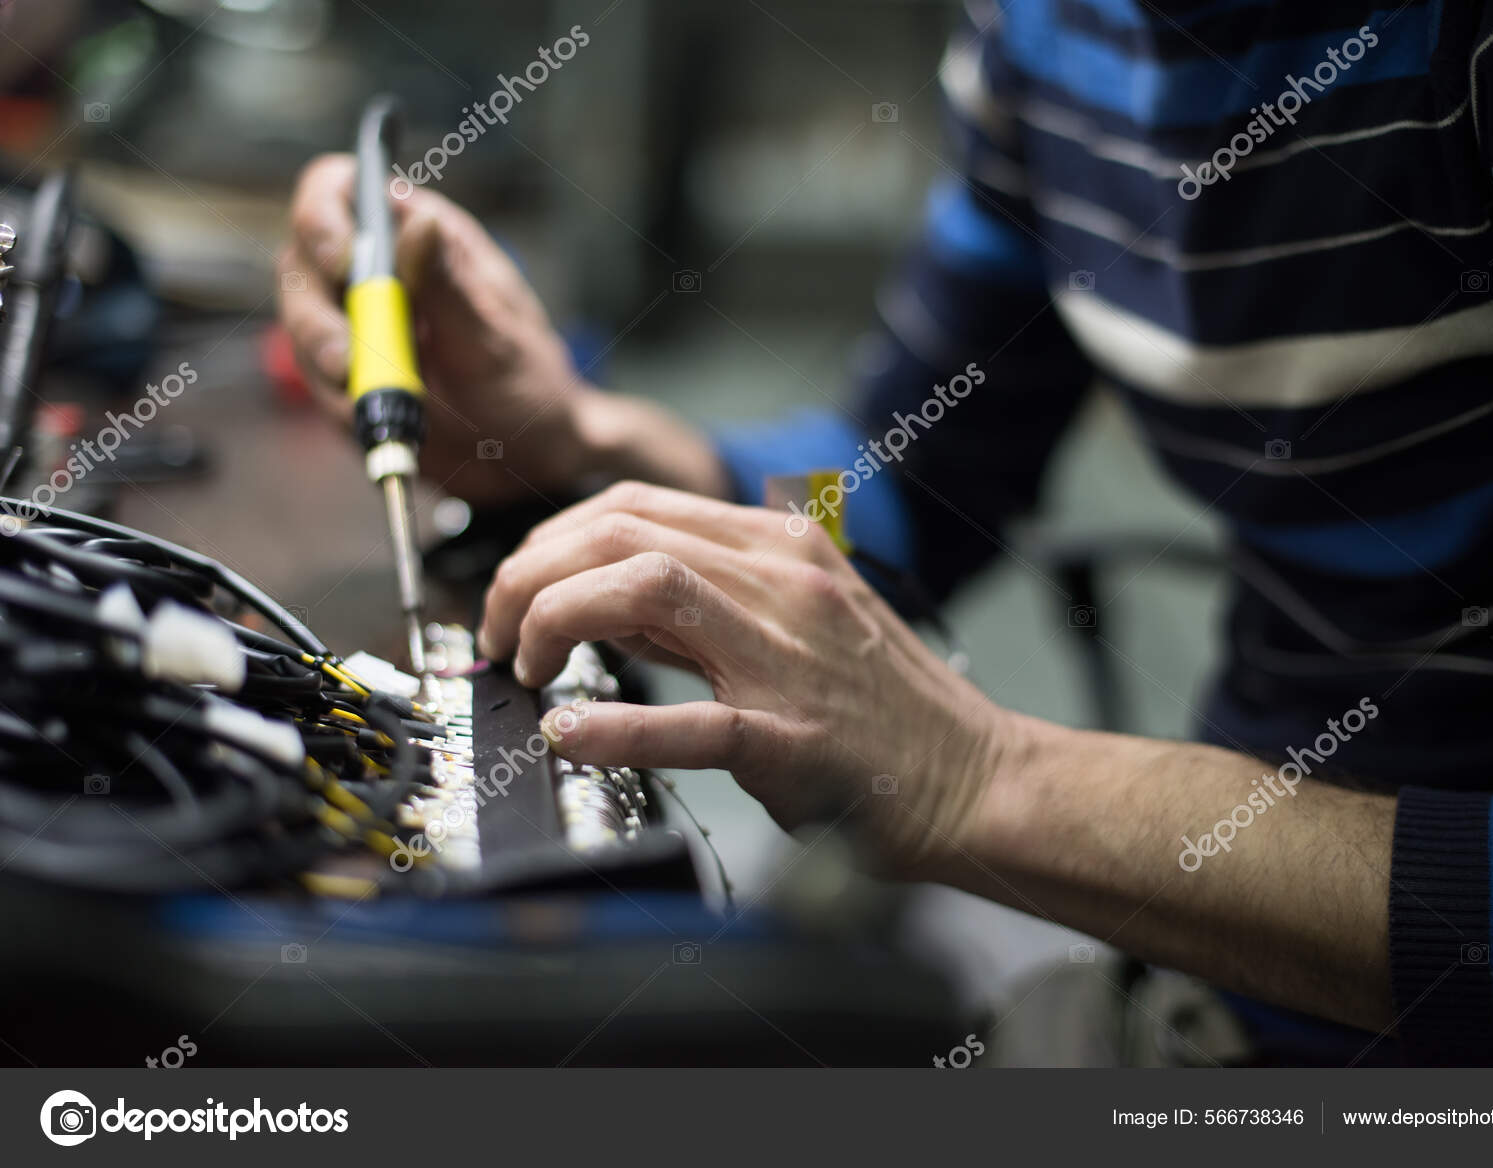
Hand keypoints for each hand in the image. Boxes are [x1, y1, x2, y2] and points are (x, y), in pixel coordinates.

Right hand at [277, 154, 590, 503]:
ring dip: (328, 364)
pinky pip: (316, 381)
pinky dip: (341, 404)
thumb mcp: (494, 338)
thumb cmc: (526, 384)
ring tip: (377, 401)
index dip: (322, 216)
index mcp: (418, 236)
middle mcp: (376, 270)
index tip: (341, 262)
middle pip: (302, 262)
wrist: (527, 459)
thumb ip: (450, 286)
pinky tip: (388, 419)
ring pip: (301, 323)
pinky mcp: (347, 375)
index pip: (339, 190)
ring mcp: (354, 324)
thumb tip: (421, 219)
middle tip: (347, 363)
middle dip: (316, 315)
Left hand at [478, 482, 1013, 870]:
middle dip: (529, 571)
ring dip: (553, 618)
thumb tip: (594, 604)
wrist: (975, 780)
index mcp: (782, 548)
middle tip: (498, 630)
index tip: (518, 586)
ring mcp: (791, 657)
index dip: (550, 539)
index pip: (634, 505)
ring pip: (647, 587)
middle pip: (623, 531)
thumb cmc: (884, 713)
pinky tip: (568, 731)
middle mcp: (785, 582)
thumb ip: (703, 605)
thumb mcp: (798, 623)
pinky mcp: (795, 738)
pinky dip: (615, 723)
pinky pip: (691, 721)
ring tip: (523, 665)